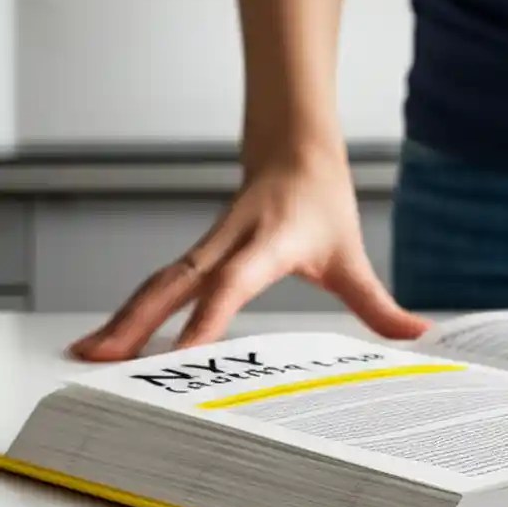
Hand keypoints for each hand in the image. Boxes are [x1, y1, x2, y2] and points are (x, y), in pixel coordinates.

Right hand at [70, 152, 428, 360]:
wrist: (293, 147)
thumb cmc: (320, 200)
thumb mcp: (352, 256)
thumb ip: (379, 305)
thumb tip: (419, 335)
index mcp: (267, 244)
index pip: (232, 284)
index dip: (207, 317)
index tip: (181, 354)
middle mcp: (228, 245)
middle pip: (175, 284)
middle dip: (138, 321)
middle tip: (101, 359)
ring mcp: (206, 248)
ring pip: (159, 284)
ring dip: (123, 317)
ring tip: (88, 356)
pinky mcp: (196, 255)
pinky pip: (159, 285)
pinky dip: (132, 310)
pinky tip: (109, 339)